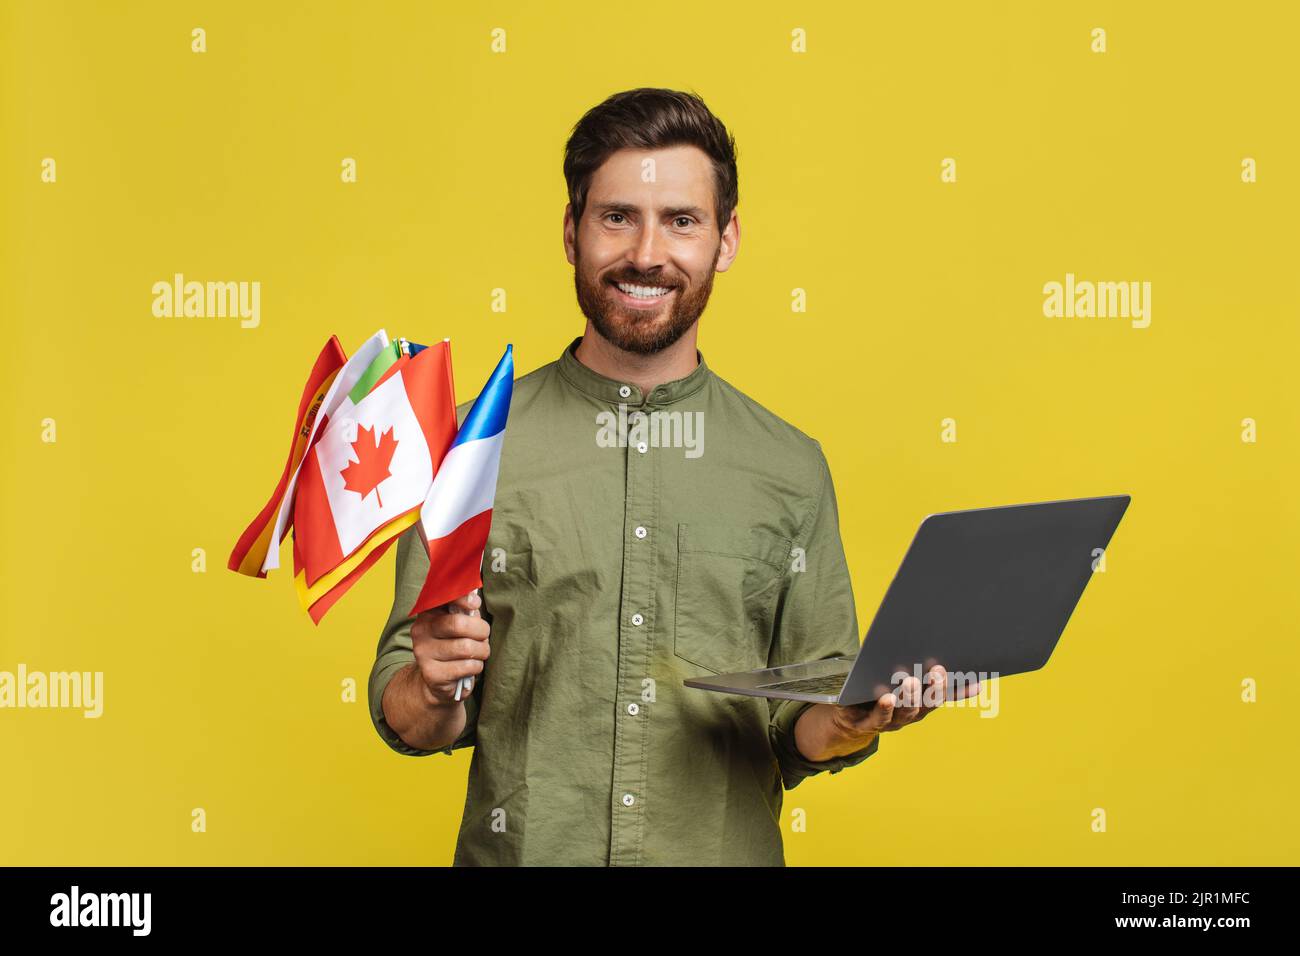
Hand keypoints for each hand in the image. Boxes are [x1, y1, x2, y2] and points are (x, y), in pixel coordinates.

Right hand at [409, 589, 489, 706]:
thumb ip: (466, 610)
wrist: (437, 679)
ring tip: (479, 652)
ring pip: (466, 648)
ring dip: (482, 650)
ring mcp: (423, 653)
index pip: (442, 598)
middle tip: (484, 635)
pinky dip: (476, 666)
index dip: (462, 598)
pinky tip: (471, 666)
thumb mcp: (459, 623)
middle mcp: (421, 631)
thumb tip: (474, 599)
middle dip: (481, 630)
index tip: (475, 604)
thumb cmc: (454, 645)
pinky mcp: (432, 674)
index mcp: (427, 613)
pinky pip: (466, 666)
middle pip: (458, 624)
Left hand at [831, 664, 979, 737]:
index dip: (959, 690)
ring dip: (910, 698)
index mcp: (920, 703)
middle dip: (934, 688)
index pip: (943, 695)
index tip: (974, 679)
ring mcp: (889, 721)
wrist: (846, 714)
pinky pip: (878, 719)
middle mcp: (909, 714)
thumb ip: (919, 667)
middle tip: (938, 671)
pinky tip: (887, 697)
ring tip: (911, 681)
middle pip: (926, 704)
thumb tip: (943, 651)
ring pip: (904, 712)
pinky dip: (884, 709)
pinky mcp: (866, 723)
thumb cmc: (876, 686)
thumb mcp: (897, 675)